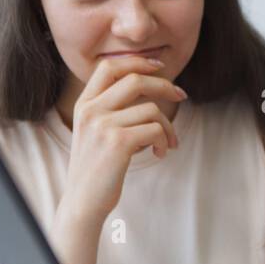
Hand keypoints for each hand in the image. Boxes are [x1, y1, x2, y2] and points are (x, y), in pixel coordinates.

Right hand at [58, 55, 185, 225]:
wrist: (83, 202)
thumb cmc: (98, 168)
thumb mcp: (96, 131)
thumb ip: (112, 109)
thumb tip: (151, 86)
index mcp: (84, 104)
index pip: (109, 67)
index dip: (137, 61)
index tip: (160, 67)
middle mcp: (90, 110)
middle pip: (136, 80)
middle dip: (165, 85)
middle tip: (181, 95)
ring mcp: (102, 126)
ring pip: (152, 110)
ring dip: (168, 127)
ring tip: (167, 143)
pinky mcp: (117, 142)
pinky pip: (156, 129)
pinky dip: (165, 141)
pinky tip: (160, 153)